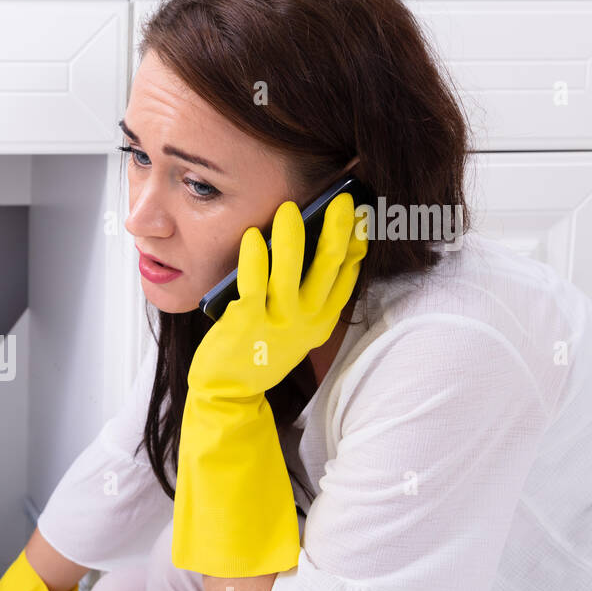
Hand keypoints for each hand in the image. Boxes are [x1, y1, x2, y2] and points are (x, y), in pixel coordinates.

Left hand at [188, 192, 367, 402]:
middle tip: (341, 199)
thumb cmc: (258, 352)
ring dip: (292, 235)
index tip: (362, 214)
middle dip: (337, 229)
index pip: (348, 275)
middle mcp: (306, 321)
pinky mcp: (249, 321)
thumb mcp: (293, 329)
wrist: (229, 390)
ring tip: (289, 208)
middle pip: (329, 266)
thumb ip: (304, 297)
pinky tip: (254, 236)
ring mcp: (279, 322)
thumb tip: (305, 246)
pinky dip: (255, 256)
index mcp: (321, 321)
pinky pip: (254, 281)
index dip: (357, 242)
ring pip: (291, 269)